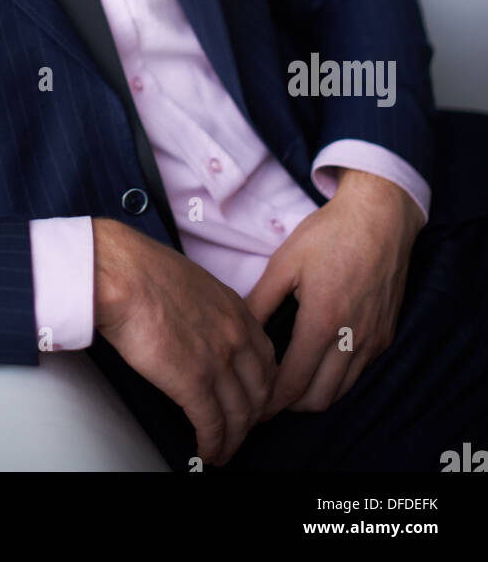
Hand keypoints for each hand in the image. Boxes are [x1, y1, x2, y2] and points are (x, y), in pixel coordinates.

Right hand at [93, 218, 277, 466]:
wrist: (122, 275)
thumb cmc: (142, 270)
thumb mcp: (191, 281)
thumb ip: (205, 307)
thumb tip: (194, 325)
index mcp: (235, 309)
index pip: (266, 357)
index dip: (262, 385)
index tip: (254, 398)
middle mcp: (236, 336)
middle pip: (259, 390)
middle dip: (253, 417)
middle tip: (241, 429)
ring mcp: (219, 361)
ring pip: (239, 415)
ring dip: (233, 440)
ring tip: (223, 451)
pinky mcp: (194, 383)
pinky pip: (212, 425)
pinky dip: (213, 445)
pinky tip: (207, 453)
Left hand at [244, 170, 423, 419]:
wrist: (379, 216)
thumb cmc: (329, 234)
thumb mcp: (285, 262)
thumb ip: (260, 302)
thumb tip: (238, 332)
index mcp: (323, 320)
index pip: (293, 383)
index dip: (270, 402)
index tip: (253, 407)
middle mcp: (353, 338)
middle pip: (318, 399)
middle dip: (290, 405)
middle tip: (267, 395)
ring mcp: (374, 339)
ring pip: (342, 391)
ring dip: (314, 394)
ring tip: (290, 382)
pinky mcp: (386, 335)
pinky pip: (359, 373)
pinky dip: (336, 378)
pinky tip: (318, 362)